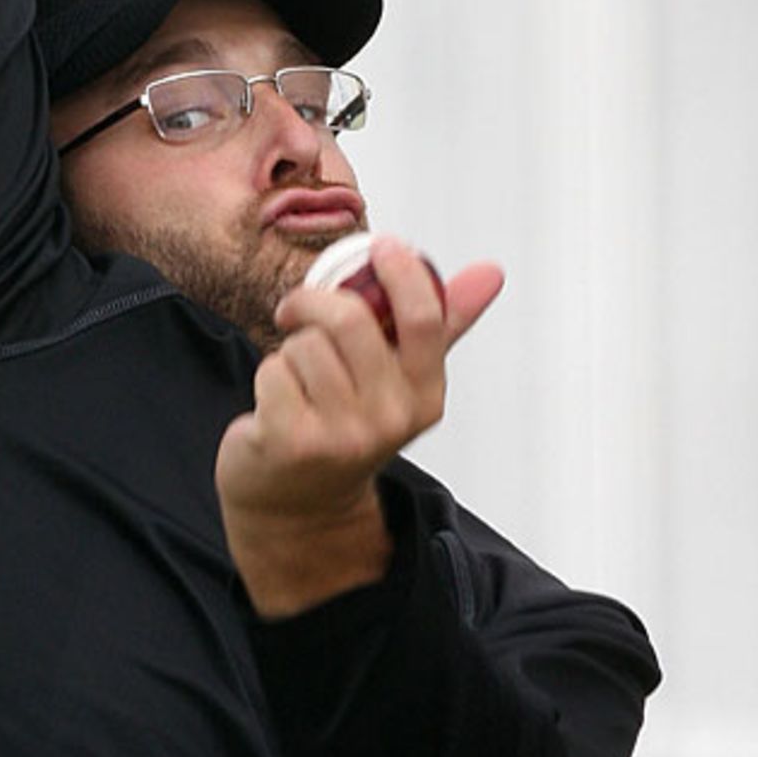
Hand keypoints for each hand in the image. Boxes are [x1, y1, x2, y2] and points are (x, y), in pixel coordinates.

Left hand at [215, 239, 503, 616]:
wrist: (298, 508)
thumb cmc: (346, 427)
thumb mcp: (399, 382)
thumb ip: (441, 325)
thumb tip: (490, 272)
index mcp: (425, 398)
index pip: (424, 320)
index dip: (402, 273)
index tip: (382, 247)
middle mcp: (390, 419)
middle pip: (349, 320)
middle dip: (313, 303)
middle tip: (298, 311)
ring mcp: (343, 435)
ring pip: (303, 344)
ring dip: (288, 352)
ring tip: (297, 381)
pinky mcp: (293, 442)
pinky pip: (272, 370)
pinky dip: (267, 379)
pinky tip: (277, 406)